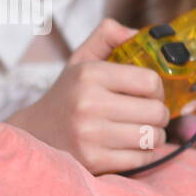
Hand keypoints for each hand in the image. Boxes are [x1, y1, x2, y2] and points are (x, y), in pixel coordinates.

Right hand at [6, 17, 174, 174]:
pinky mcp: (93, 161)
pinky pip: (142, 159)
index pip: (149, 81)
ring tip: (143, 131)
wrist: (35, 133)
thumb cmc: (67, 95)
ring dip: (155, 136)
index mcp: (89, 74)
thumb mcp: (81, 59)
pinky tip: (131, 147)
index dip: (157, 88)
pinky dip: (144, 155)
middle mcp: (89, 104)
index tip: (150, 93)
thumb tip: (137, 33)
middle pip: (156, 112)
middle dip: (160, 114)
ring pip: (152, 137)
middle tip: (150, 115)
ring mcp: (90, 135)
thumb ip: (107, 36)